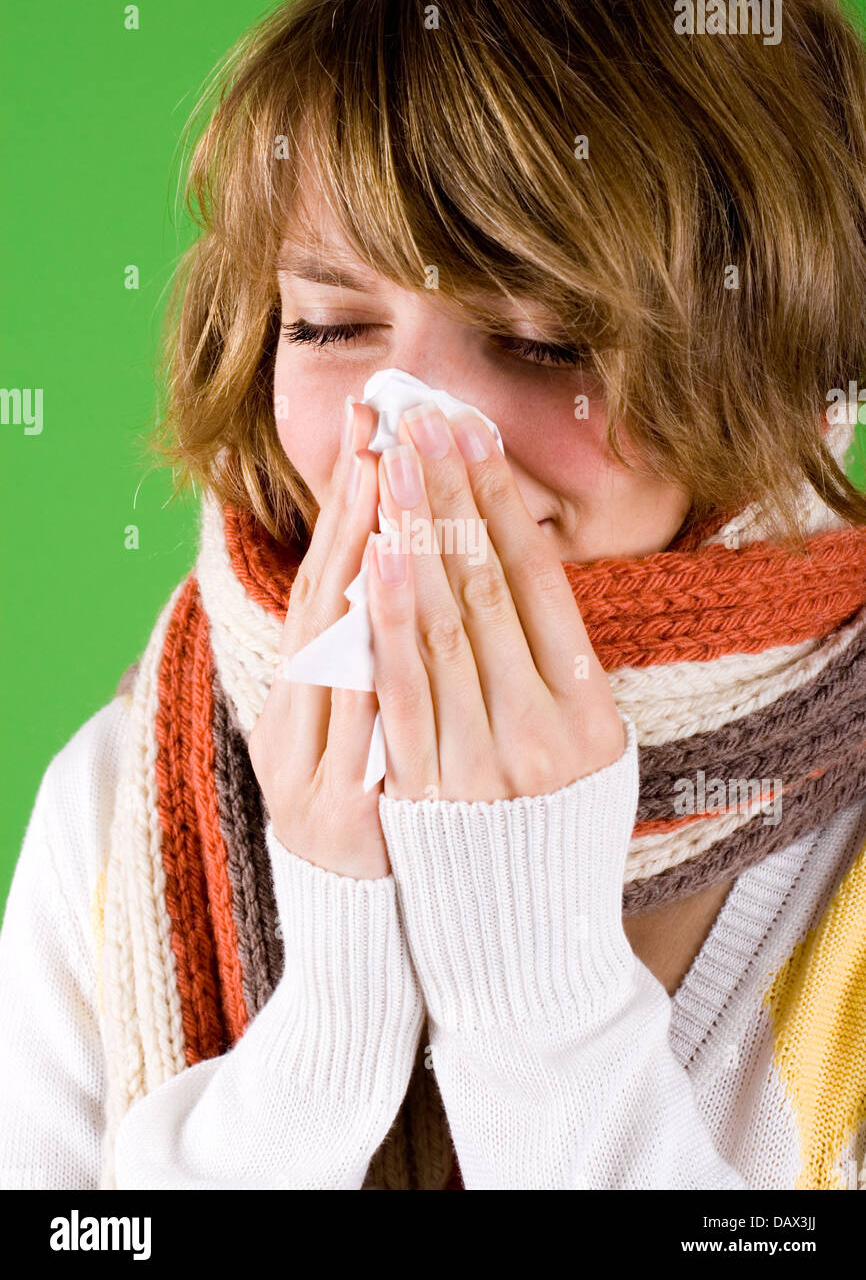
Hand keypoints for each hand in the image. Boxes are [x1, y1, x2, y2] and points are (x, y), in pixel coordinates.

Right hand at [248, 399, 391, 878]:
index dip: (350, 500)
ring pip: (330, 642)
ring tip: (385, 475)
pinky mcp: (335, 810)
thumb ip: (369, 663)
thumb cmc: (377, 824)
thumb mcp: (362, 739)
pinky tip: (382, 590)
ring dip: (362, 554)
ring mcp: (308, 762)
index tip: (376, 425)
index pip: (329, 577)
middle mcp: (294, 719)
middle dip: (357, 502)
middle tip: (381, 419)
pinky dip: (365, 650)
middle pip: (325, 592)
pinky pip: (355, 716)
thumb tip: (402, 569)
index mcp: (302, 697)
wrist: (362, 945)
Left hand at [366, 403, 624, 801]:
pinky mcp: (425, 790)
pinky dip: (386, 622)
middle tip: (422, 419)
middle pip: (487, 587)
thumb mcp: (591, 754)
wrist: (526, 947)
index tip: (472, 435)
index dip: (502, 502)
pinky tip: (374, 558)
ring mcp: (482, 760)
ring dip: (414, 535)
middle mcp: (541, 729)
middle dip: (450, 496)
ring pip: (443, 626)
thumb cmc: (556, 835)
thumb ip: (562, 673)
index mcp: (589, 712)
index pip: (540, 581)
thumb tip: (519, 571)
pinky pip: (401, 692)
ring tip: (393, 460)